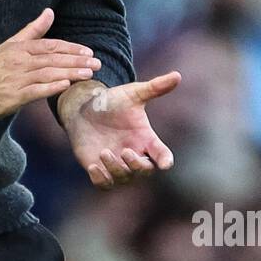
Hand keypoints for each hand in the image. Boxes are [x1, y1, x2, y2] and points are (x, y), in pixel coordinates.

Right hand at [0, 8, 101, 119]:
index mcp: (20, 48)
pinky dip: (51, 87)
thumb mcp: (9, 45)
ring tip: (88, 74)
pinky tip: (65, 86)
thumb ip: (32, 30)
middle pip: (53, 59)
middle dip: (77, 61)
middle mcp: (19, 61)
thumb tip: (49, 12)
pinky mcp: (12, 96)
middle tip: (96, 64)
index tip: (89, 52)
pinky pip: (35, 90)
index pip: (51, 45)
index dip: (71, 48)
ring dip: (70, 73)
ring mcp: (16, 79)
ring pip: (47, 73)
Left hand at [62, 71, 181, 188]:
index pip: (161, 154)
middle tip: (126, 151)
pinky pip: (104, 185)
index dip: (165, 160)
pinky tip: (93, 167)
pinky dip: (101, 179)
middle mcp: (134, 154)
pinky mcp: (99, 169)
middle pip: (144, 171)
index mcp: (146, 139)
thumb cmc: (112, 101)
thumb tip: (177, 75)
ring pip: (124, 178)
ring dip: (116, 169)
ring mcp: (117, 163)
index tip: (165, 163)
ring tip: (104, 152)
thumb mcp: (133, 93)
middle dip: (137, 165)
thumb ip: (154, 87)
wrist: (83, 108)